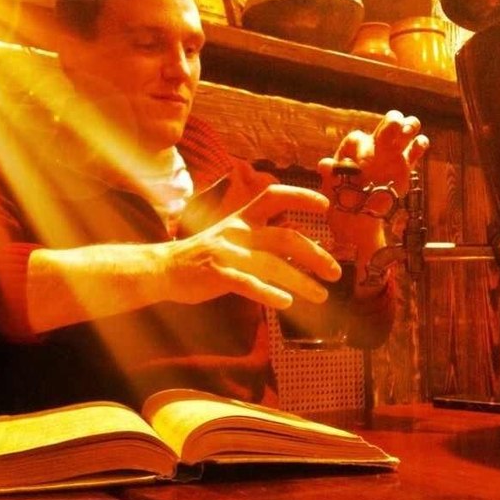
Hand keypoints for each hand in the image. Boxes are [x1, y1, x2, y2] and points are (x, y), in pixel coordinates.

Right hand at [161, 184, 341, 308]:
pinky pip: (247, 283)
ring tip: (321, 296)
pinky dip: (268, 293)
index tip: (325, 206)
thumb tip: (299, 244)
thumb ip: (262, 239)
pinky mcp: (216, 274)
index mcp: (242, 219)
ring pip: (272, 265)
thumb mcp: (232, 237)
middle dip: (315, 255)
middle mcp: (238, 231)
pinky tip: (286, 303)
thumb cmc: (204, 256)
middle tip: (335, 272)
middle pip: (285, 238)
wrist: (164, 268)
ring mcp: (227, 252)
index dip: (301, 197)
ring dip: (301, 281)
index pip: (274, 196)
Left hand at [316, 110, 429, 285]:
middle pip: (387, 123)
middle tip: (395, 129)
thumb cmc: (341, 202)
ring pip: (405, 128)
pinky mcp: (405, 165)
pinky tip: (417, 146)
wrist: (357, 220)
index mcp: (353, 150)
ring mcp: (391, 154)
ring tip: (407, 132)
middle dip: (393, 120)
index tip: (363, 164)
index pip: (358, 138)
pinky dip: (420, 144)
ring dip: (409, 125)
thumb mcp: (331, 188)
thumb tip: (324, 164)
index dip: (361, 146)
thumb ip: (330, 174)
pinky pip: (416, 148)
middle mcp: (374, 147)